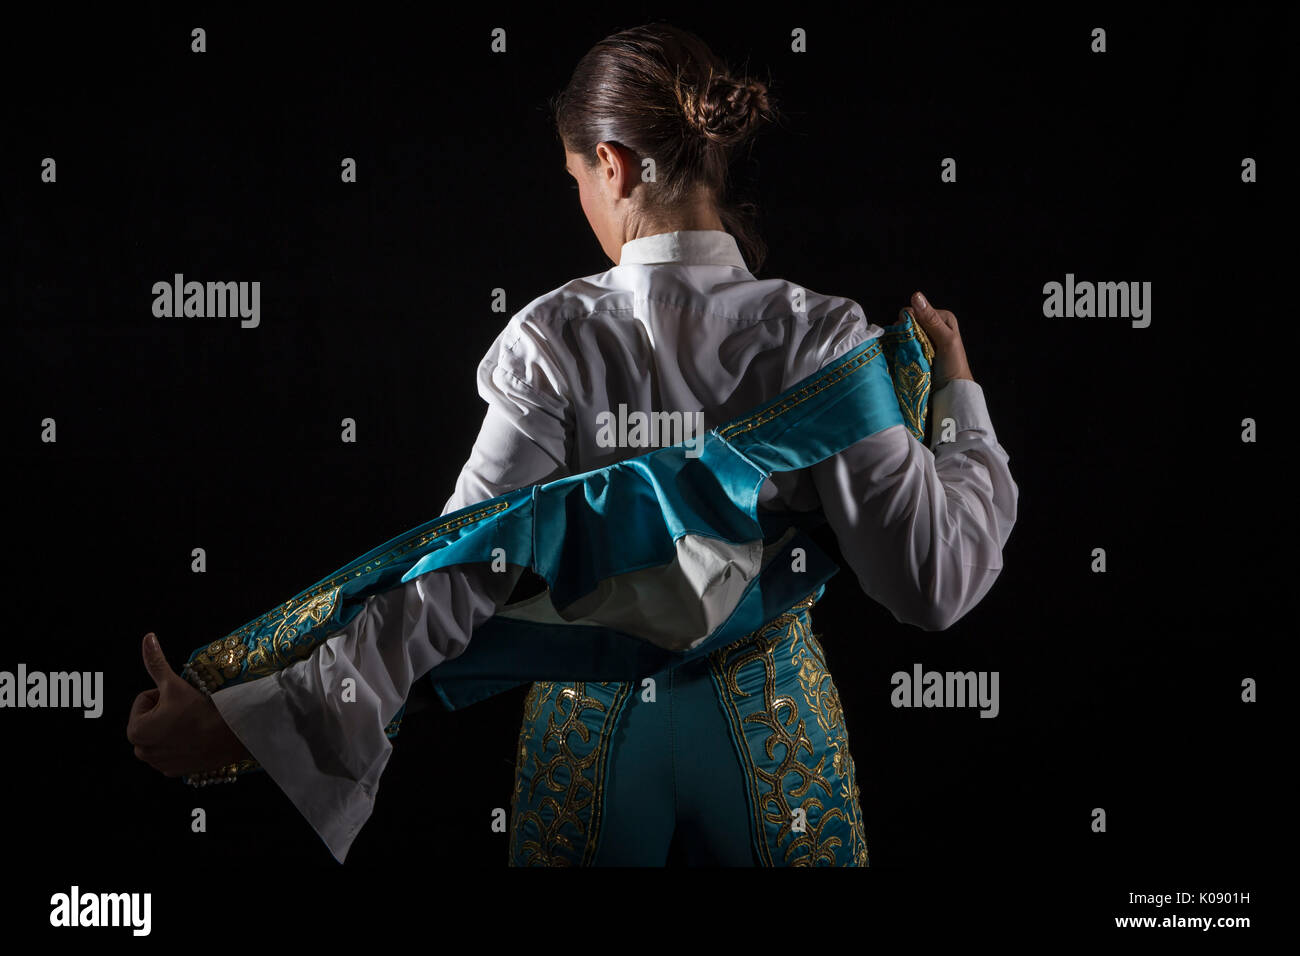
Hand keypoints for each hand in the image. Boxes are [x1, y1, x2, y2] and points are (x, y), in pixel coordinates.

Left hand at [126, 632, 249, 776]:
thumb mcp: (174, 684)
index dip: (163, 695)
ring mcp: (158, 764)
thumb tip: (147, 638)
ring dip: (172, 728)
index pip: (145, 701)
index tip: (180, 701)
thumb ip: (155, 663)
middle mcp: (142, 751)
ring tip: (192, 724)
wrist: (231, 735)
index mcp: (135, 730)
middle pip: (151, 719)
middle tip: (187, 712)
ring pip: (162, 735)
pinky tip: (195, 739)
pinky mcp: (174, 771)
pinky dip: (181, 744)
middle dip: (166, 713)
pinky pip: (173, 752)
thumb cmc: (199, 710)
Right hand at [902, 291, 972, 389]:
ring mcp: (924, 339)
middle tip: (910, 347)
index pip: (916, 311)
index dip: (909, 321)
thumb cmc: (953, 365)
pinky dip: (901, 349)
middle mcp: (933, 326)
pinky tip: (903, 355)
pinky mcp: (917, 351)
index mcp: (942, 318)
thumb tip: (915, 296)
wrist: (951, 391)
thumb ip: (931, 319)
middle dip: (905, 332)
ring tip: (908, 353)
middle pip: (909, 322)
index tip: (909, 336)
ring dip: (902, 342)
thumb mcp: (945, 339)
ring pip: (904, 333)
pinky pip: (904, 345)